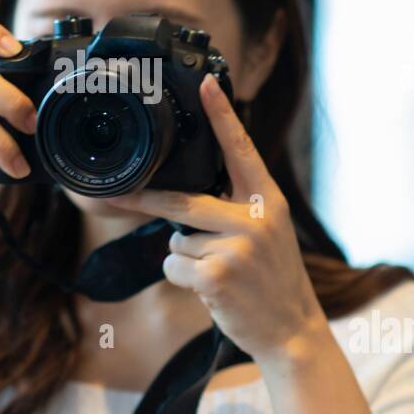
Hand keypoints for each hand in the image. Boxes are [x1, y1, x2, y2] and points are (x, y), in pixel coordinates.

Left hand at [112, 74, 329, 365]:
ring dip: (183, 257)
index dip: (222, 115)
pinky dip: (181, 278)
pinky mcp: (217, 275)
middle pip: (182, 200)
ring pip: (175, 240)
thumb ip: (237, 207)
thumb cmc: (271, 279)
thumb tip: (182, 197)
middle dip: (148, 202)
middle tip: (122, 196)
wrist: (291, 330)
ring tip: (217, 271)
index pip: (241, 150)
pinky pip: (173, 266)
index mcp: (268, 200)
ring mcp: (237, 246)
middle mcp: (255, 218)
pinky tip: (211, 289)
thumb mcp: (268, 232)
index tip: (206, 83)